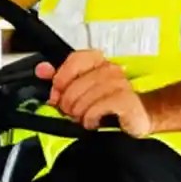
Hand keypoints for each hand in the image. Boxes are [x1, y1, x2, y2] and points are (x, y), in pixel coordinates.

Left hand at [35, 50, 151, 136]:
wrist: (138, 117)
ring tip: (82, 118)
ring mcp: (120, 84)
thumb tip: (42, 70)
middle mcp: (110, 69)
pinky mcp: (126, 101)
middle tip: (70, 112)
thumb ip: (60, 79)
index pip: (74, 59)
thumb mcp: (81, 89)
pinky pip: (97, 108)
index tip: (56, 93)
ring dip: (79, 112)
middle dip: (68, 102)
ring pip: (85, 98)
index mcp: (98, 61)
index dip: (61, 77)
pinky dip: (91, 118)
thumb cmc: (108, 102)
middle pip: (76, 83)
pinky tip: (93, 122)